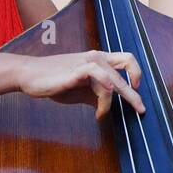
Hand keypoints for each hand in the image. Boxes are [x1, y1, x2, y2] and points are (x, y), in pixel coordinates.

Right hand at [18, 50, 144, 119]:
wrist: (30, 75)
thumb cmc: (56, 81)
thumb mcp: (82, 90)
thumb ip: (97, 95)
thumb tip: (111, 109)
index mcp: (99, 59)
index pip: (126, 59)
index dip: (136, 72)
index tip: (136, 89)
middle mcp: (96, 58)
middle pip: (123, 74)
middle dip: (134, 96)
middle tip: (141, 111)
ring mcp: (86, 63)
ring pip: (112, 80)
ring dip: (115, 101)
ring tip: (104, 115)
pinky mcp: (75, 71)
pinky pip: (97, 77)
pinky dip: (104, 95)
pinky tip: (100, 111)